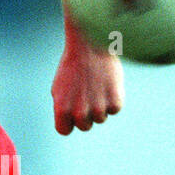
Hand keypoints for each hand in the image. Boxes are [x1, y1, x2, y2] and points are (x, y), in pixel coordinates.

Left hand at [51, 14, 124, 134]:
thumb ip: (64, 109)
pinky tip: (107, 82)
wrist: (91, 44)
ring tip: (96, 84)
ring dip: (100, 105)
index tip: (72, 107)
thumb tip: (72, 123)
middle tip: (86, 91)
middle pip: (84, 126)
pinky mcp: (115, 103)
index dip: (69, 120)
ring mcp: (98, 109)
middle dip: (86, 113)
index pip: (64, 130)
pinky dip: (113, 97)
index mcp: (62, 109)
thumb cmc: (73, 65)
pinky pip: (114, 109)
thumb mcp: (59, 88)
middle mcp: (79, 113)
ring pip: (100, 118)